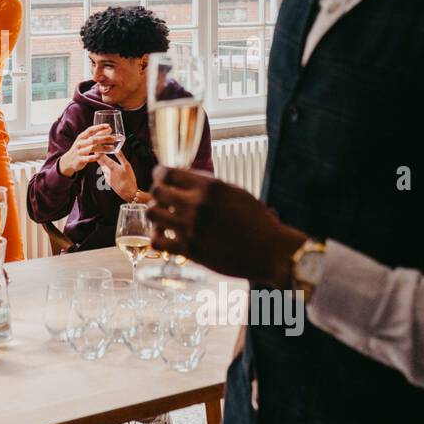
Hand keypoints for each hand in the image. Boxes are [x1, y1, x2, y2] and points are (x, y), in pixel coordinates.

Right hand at [57, 123, 116, 176]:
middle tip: (114, 138)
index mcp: (81, 137)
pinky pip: (89, 158)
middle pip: (93, 139)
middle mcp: (80, 143)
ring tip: (112, 147)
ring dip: (103, 147)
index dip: (99, 127)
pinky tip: (103, 155)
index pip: (90, 130)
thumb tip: (108, 130)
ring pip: (92, 148)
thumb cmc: (79, 149)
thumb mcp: (84, 141)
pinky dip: (97, 157)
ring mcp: (79, 151)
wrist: (68, 161)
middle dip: (104, 138)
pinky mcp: (80, 160)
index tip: (108, 126)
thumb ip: (94, 136)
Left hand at [97, 150, 137, 200]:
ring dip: (102, 162)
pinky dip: (105, 168)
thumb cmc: (129, 179)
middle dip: (98, 155)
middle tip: (97, 149)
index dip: (97, 151)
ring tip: (102, 156)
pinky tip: (109, 167)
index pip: (101, 157)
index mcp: (111, 166)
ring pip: (102, 167)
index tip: (96, 146)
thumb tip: (117, 148)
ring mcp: (106, 176)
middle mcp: (107, 171)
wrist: (128, 193)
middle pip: (100, 161)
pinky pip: (105, 172)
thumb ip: (120, 156)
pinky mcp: (107, 181)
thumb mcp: (127, 166)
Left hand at [147, 166, 305, 287]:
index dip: (160, 174)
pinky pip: (158, 241)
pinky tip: (166, 237)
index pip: (168, 172)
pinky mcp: (191, 251)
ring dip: (155, 214)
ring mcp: (192, 228)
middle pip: (156, 191)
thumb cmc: (258, 222)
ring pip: (152, 214)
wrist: (272, 251)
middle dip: (157, 193)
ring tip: (164, 218)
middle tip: (163, 199)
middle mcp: (198, 204)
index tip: (161, 178)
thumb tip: (185, 180)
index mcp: (210, 186)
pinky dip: (158, 238)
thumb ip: (209, 186)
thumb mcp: (236, 193)